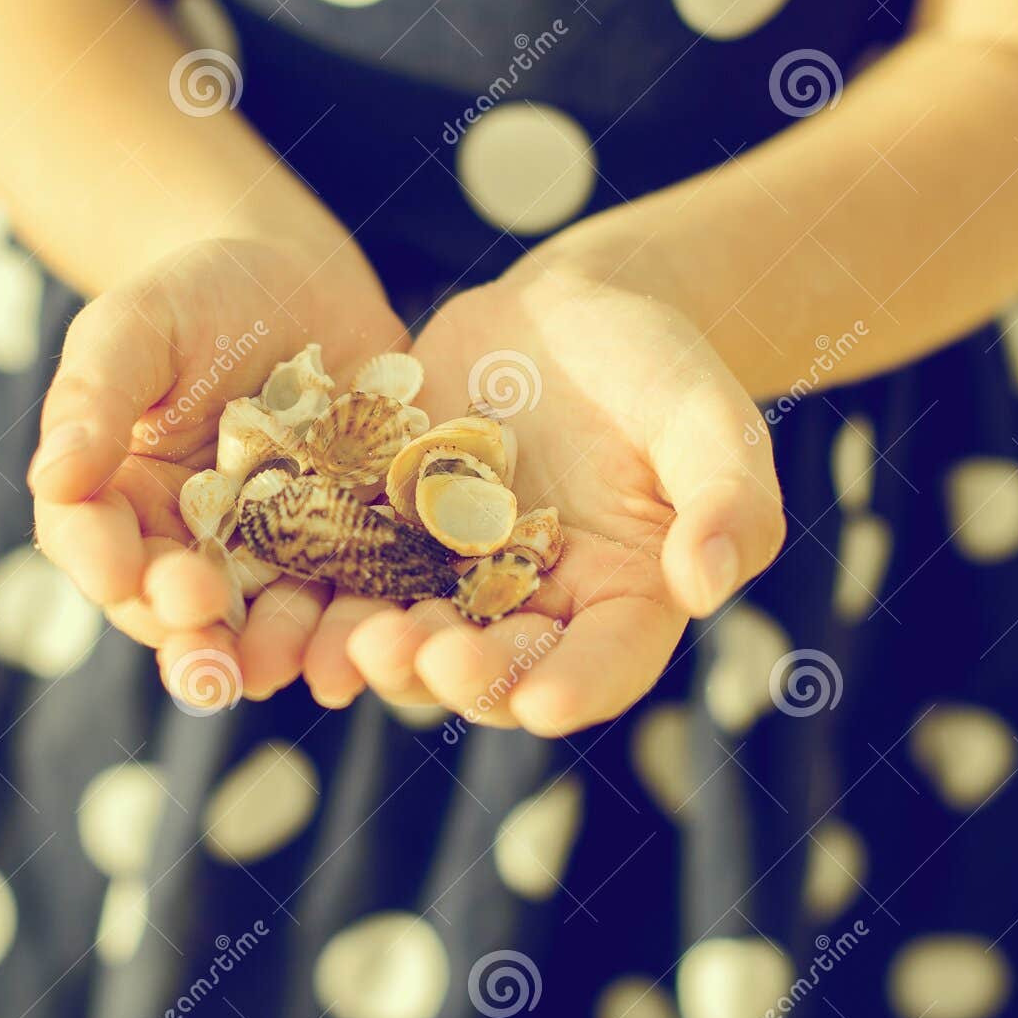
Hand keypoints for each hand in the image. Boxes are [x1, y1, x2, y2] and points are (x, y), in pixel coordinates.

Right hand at [28, 237, 407, 706]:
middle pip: (174, 607)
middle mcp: (189, 542)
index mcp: (119, 496)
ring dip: (267, 650)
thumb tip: (53, 478)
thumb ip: (97, 396)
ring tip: (276, 667)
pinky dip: (353, 621)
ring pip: (261, 620)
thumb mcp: (138, 325)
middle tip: (203, 637)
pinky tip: (364, 634)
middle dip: (187, 631)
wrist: (306, 282)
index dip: (104, 565)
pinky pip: (347, 593)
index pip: (93, 544)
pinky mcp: (343, 546)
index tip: (126, 576)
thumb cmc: (200, 294)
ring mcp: (270, 553)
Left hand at [333, 268, 785, 735]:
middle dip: (461, 675)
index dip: (576, 687)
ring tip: (353, 641)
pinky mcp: (391, 538)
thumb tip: (709, 584)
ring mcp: (455, 579)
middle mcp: (534, 608)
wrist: (562, 315)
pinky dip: (325, 593)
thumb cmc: (658, 365)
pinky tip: (290, 594)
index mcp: (621, 601)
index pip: (605, 664)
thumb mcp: (708, 420)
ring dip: (382, 651)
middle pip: (497, 669)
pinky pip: (354, 577)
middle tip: (427, 657)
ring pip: (415, 637)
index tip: (545, 702)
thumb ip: (727, 499)